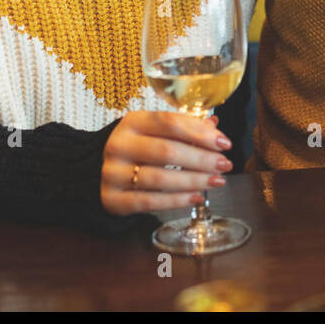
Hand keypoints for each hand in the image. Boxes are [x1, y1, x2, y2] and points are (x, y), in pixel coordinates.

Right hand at [101, 111, 232, 215]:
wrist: (99, 171)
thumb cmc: (139, 148)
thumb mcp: (157, 132)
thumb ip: (185, 128)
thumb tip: (214, 127)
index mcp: (132, 122)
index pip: (169, 122)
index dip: (199, 132)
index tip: (224, 143)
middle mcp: (119, 145)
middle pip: (166, 151)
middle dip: (201, 159)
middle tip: (225, 165)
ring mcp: (112, 173)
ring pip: (159, 178)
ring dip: (194, 180)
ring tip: (216, 181)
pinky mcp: (112, 199)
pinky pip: (149, 201)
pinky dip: (177, 200)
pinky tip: (196, 197)